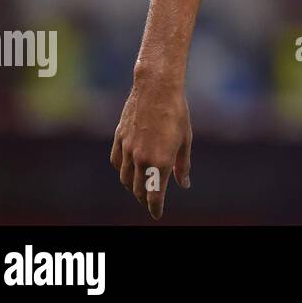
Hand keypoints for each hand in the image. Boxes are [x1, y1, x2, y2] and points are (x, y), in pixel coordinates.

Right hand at [110, 72, 191, 220]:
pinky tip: (127, 170)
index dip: (155, 208)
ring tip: (141, 187)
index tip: (157, 214)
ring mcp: (127, 149)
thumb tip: (184, 184)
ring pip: (125, 179)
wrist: (157, 88)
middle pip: (139, 190)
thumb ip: (183, 165)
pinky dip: (121, 171)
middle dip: (146, 199)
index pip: (155, 196)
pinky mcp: (118, 139)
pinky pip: (116, 163)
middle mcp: (141, 159)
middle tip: (152, 201)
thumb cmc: (177, 112)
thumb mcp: (186, 140)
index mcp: (161, 161)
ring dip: (133, 187)